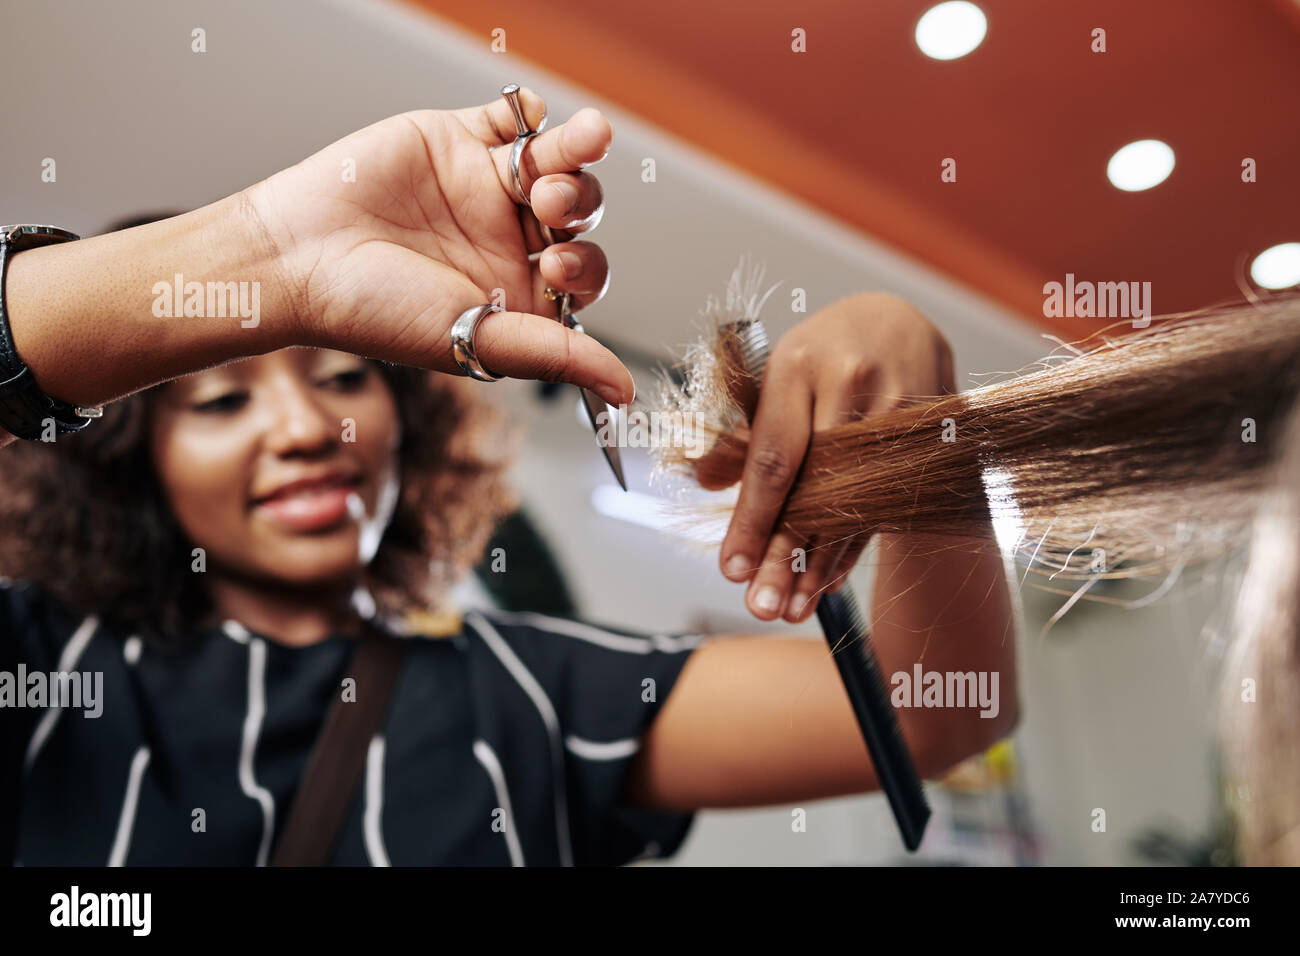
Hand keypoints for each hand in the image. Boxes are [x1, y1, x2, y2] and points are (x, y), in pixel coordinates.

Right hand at [242, 88, 632, 406]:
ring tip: (557, 160)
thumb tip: (626, 394)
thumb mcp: (478, 340)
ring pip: (556, 164)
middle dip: (577, 209)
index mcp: (518, 295)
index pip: (585, 276)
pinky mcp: (456, 140)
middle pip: (578, 217)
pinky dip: (531, 113)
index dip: (585, 268)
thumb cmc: (375, 312)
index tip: (557, 268)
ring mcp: (484, 189)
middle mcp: (507, 243)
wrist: (298, 257)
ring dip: (570, 157)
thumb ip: (559, 356)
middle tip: (548, 208)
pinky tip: (531, 120)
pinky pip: (512, 118)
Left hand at [719, 293, 956, 621]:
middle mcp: (850, 385)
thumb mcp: (774, 375)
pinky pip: (882, 505)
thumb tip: (707, 481)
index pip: (772, 457)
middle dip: (784, 556)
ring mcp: (896, 411)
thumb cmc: (824, 351)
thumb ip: (742, 430)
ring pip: (852, 505)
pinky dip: (851, 547)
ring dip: (818, 565)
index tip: (731, 569)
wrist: (900, 322)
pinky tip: (825, 581)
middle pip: (814, 490)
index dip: (751, 518)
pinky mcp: (925, 435)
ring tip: (789, 607)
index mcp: (798, 365)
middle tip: (760, 606)